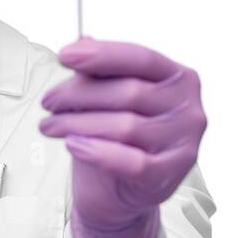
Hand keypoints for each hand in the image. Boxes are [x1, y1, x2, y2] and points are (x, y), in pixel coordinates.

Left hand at [38, 36, 206, 237]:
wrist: (118, 193)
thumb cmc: (114, 138)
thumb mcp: (106, 99)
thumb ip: (99, 73)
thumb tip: (81, 44)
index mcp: (178, 77)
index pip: (141, 58)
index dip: (102, 55)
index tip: (64, 56)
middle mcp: (189, 107)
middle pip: (129, 92)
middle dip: (79, 94)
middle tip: (48, 101)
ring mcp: (185, 142)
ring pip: (126, 126)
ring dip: (78, 123)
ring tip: (49, 125)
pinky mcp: (171, 174)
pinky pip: (133, 162)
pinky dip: (98, 152)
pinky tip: (73, 145)